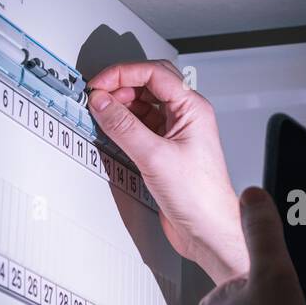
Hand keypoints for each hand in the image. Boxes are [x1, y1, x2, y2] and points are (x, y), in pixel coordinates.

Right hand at [87, 60, 248, 282]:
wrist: (208, 231)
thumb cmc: (200, 198)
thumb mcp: (155, 156)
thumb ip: (124, 127)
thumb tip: (101, 102)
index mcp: (193, 109)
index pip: (154, 74)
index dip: (123, 73)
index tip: (99, 84)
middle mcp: (185, 118)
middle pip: (148, 85)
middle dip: (121, 86)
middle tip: (97, 96)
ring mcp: (175, 134)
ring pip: (143, 105)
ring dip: (120, 105)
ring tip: (100, 112)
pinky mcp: (164, 152)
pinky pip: (140, 127)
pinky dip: (123, 125)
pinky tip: (110, 130)